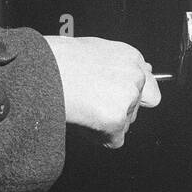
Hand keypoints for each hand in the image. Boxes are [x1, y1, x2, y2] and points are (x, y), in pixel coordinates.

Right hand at [42, 35, 160, 148]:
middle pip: (137, 106)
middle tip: (92, 104)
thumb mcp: (94, 50)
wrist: (43, 70)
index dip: (130, 93)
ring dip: (107, 123)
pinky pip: (114, 140)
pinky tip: (83, 121)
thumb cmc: (59, 59)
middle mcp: (134, 76)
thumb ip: (116, 65)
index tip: (116, 97)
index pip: (147, 83)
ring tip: (81, 107)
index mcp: (130, 57)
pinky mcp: (116, 120)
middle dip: (118, 110)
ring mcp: (128, 98)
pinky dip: (99, 137)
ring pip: (126, 123)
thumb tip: (136, 73)